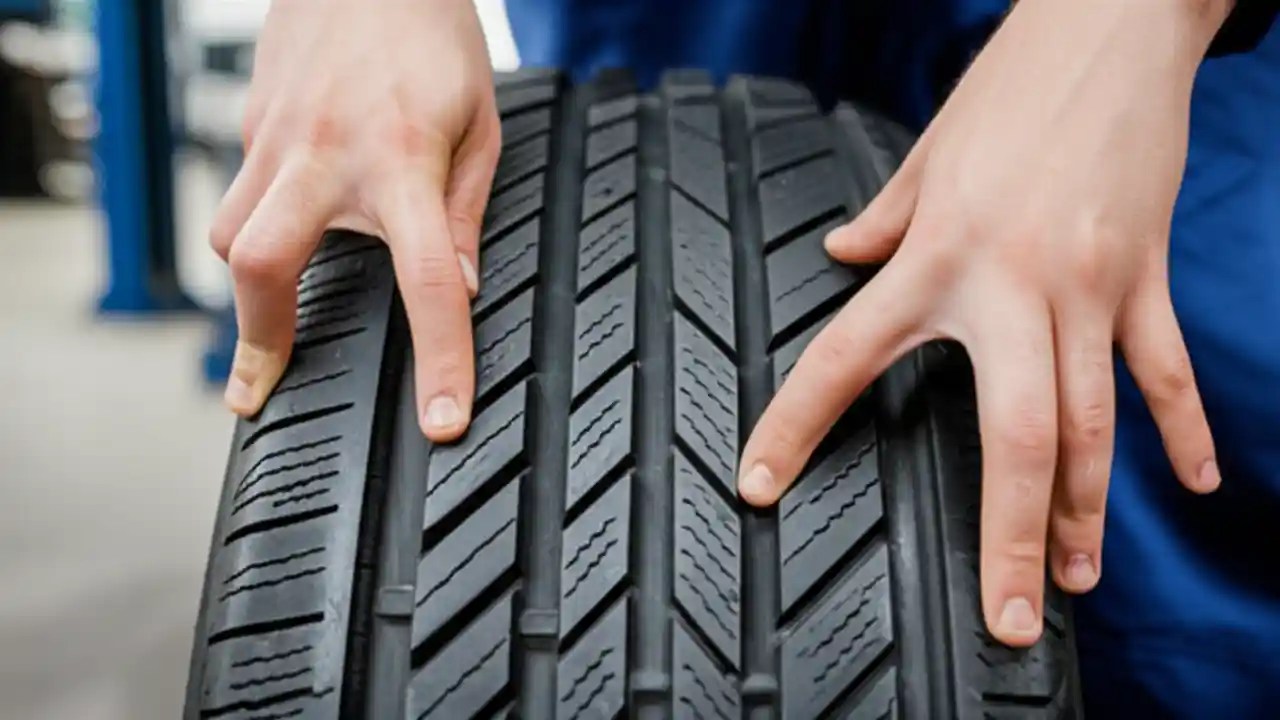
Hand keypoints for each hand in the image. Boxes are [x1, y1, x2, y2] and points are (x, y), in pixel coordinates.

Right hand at [210, 0, 498, 440]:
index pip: (427, 280)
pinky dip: (259, 223)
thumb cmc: (431, 35)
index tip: (441, 421)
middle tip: (258, 394)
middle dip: (259, 341)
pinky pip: (242, 190)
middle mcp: (326, 153)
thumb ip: (465, 210)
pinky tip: (291, 225)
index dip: (439, 360)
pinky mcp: (250, 121)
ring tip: (271, 318)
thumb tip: (462, 287)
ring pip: (230, 231)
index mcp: (403, 160)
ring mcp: (276, 136)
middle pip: (260, 263)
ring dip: (249, 286)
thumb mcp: (479, 123)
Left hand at [739, 0, 1229, 645]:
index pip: (844, 356)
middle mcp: (1011, 284)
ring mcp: (1090, 286)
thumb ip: (883, 219)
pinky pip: (1166, 369)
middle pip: (1013, 434)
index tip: (760, 488)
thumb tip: (841, 258)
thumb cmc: (1009, 90)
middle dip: (1007, 536)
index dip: (794, 427)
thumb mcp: (927, 154)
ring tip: (1072, 580)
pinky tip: (1200, 484)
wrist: (1109, 26)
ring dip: (1085, 510)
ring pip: (1095, 422)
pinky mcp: (1147, 275)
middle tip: (1005, 621)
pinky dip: (1187, 430)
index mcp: (934, 256)